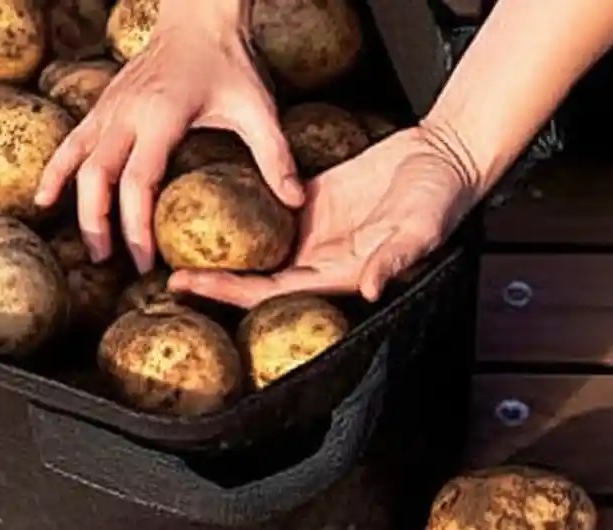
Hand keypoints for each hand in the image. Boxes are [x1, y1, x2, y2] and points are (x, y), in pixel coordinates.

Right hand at [33, 21, 303, 273]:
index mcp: (161, 117)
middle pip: (97, 178)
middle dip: (99, 223)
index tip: (144, 259)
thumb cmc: (230, 64)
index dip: (136, 226)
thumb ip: (274, 156)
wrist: (199, 19)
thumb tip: (296, 202)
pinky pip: (70, 143)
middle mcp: (126, 114)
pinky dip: (56, 171)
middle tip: (109, 260)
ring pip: (75, 161)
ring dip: (74, 204)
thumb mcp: (258, 108)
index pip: (137, 182)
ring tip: (85, 245)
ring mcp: (109, 108)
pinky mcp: (101, 105)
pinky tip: (46, 198)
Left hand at [168, 123, 481, 307]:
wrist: (445, 155)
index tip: (192, 285)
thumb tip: (370, 287)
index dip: (230, 292)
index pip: (272, 292)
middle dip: (212, 278)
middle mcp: (318, 259)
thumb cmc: (440, 199)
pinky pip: (267, 208)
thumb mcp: (421, 229)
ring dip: (220, 248)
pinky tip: (206, 205)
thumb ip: (394, 259)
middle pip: (253, 276)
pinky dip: (239, 212)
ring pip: (256, 247)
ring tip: (175, 241)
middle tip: (167, 273)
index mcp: (338, 274)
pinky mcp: (311, 200)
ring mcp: (313, 231)